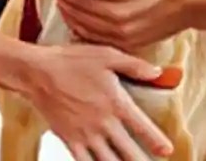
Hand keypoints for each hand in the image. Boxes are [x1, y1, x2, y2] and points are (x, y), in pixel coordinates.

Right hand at [22, 44, 173, 159]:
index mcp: (115, 102)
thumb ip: (135, 66)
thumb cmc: (71, 61)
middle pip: (128, 151)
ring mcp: (85, 134)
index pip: (142, 127)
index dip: (157, 141)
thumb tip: (158, 72)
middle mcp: (103, 123)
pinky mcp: (69, 139)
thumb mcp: (107, 55)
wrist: (38, 72)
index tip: (167, 150)